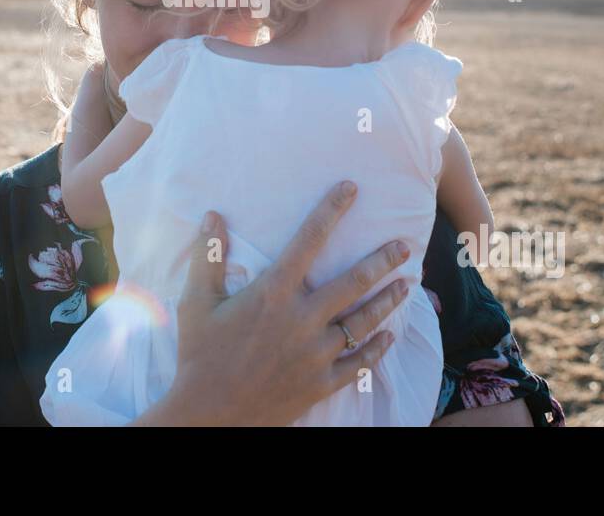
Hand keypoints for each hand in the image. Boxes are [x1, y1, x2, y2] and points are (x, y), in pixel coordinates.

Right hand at [136, 181, 410, 425]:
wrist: (210, 413)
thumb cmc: (199, 354)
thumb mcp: (195, 302)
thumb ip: (207, 257)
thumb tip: (212, 216)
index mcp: (273, 293)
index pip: (308, 240)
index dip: (331, 210)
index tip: (351, 189)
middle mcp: (302, 318)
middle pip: (353, 281)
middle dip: (383, 260)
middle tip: (405, 245)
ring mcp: (316, 353)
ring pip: (364, 321)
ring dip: (389, 300)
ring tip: (408, 284)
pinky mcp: (321, 382)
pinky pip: (359, 363)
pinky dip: (377, 349)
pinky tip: (389, 337)